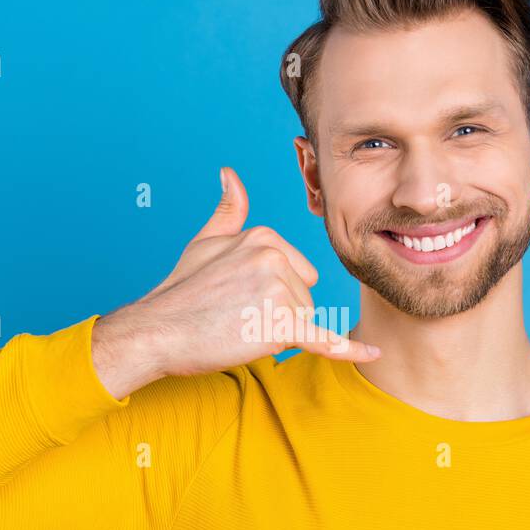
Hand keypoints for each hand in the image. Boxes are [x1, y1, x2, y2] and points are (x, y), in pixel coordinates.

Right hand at [91, 167, 379, 398]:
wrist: (157, 331)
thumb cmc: (181, 292)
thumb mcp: (205, 242)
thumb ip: (228, 210)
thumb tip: (230, 174)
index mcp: (264, 236)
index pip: (300, 273)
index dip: (273, 293)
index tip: (237, 296)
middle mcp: (275, 258)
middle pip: (305, 297)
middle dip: (278, 314)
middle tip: (234, 316)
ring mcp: (279, 291)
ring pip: (305, 322)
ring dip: (276, 333)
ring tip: (238, 328)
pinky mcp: (279, 326)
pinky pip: (322, 340)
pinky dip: (346, 350)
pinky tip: (372, 355)